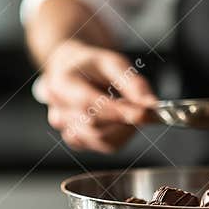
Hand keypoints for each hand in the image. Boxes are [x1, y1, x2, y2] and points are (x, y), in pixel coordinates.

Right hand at [40, 40, 155, 152]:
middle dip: (126, 120)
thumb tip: (150, 105)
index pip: (88, 104)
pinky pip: (103, 146)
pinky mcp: (75, 140)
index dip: (118, 111)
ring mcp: (64, 128)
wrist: (72, 69)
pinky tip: (121, 120)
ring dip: (125, 129)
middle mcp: (57, 108)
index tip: (144, 114)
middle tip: (146, 110)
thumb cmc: (91, 64)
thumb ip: (131, 83)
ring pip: (102, 140)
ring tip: (130, 110)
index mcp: (61, 83)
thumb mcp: (112, 62)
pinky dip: (120, 135)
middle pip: (95, 126)